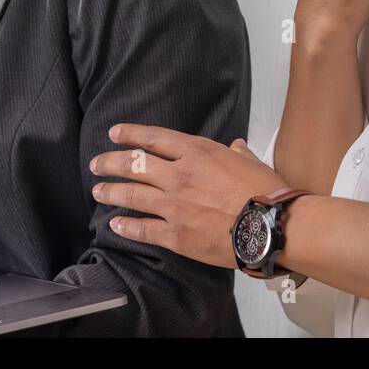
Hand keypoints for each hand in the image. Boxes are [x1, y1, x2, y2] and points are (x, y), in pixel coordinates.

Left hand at [89, 125, 287, 268]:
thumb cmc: (266, 192)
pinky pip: (142, 228)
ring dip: (110, 191)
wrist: (271, 226)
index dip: (130, 134)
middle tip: (97, 163)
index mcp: (197, 152)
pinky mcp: (175, 234)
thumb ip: (238, 153)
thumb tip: (236, 146)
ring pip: (131, 194)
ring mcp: (174, 205)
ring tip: (98, 190)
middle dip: (110, 162)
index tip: (113, 133)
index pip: (154, 138)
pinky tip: (115, 224)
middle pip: (134, 164)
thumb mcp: (251, 163)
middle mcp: (179, 175)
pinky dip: (125, 226)